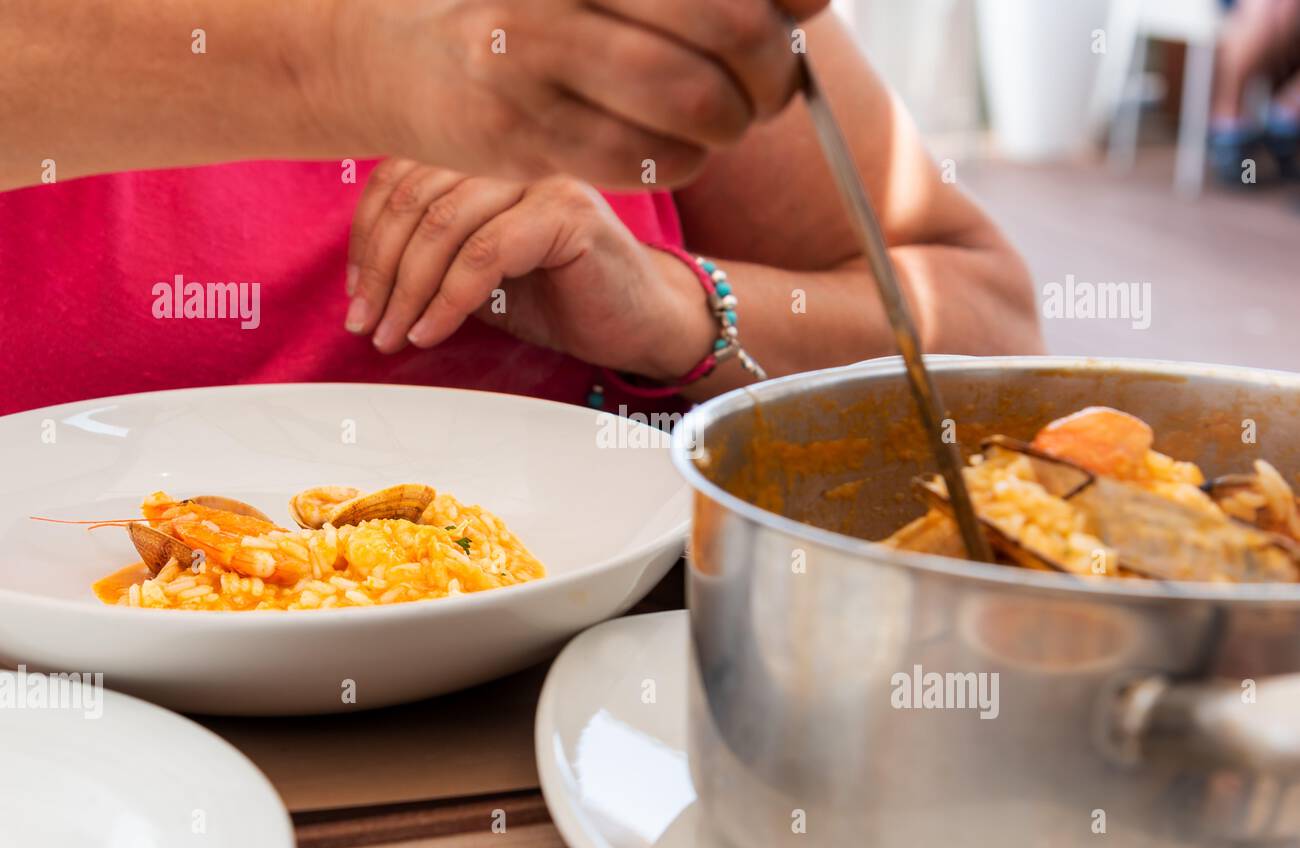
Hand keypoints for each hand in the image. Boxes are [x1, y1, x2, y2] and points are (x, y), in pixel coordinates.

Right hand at [323, 0, 829, 186]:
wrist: (382, 51)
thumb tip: (805, 0)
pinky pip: (645, 159)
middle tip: (770, 82)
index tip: (805, 7)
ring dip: (733, 120)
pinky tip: (671, 148)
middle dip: (774, 67)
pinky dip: (683, 160)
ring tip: (723, 118)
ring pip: (693, 100)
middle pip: (728, 25)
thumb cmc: (512, 8)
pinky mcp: (520, 135)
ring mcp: (533, 58)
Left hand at [345, 159, 718, 378]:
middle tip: (367, 325)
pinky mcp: (567, 214)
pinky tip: (432, 332)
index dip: (366, 236)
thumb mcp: (482, 276)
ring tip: (395, 336)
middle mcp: (511, 155)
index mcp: (485, 159)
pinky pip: (485, 253)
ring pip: (445, 224)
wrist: (642, 323)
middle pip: (417, 197)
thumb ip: (432, 257)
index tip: (356, 295)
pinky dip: (448, 299)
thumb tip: (363, 284)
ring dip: (408, 289)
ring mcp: (542, 178)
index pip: (402, 176)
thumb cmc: (565, 299)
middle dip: (380, 270)